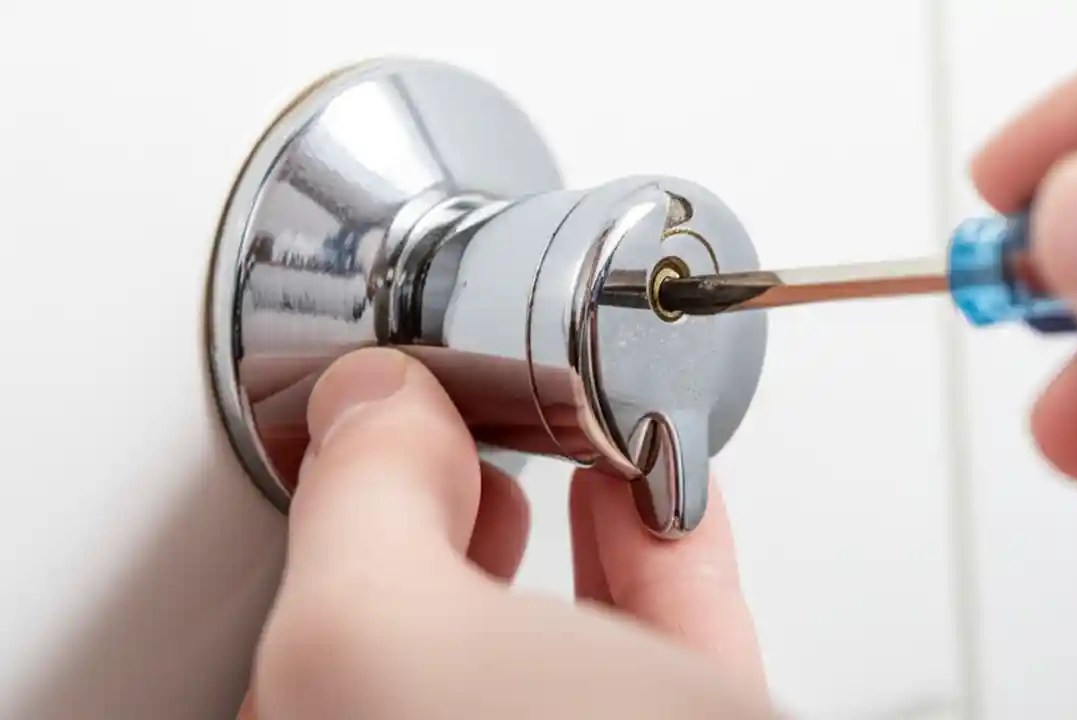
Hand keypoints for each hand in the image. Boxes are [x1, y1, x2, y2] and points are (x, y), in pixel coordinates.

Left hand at [236, 348, 773, 718]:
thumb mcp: (377, 635)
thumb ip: (356, 504)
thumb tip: (373, 403)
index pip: (290, 629)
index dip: (321, 509)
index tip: (372, 413)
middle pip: (428, 619)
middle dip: (439, 500)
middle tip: (459, 413)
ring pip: (550, 624)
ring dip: (555, 503)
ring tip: (556, 421)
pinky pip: (665, 623)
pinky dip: (658, 531)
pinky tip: (651, 466)